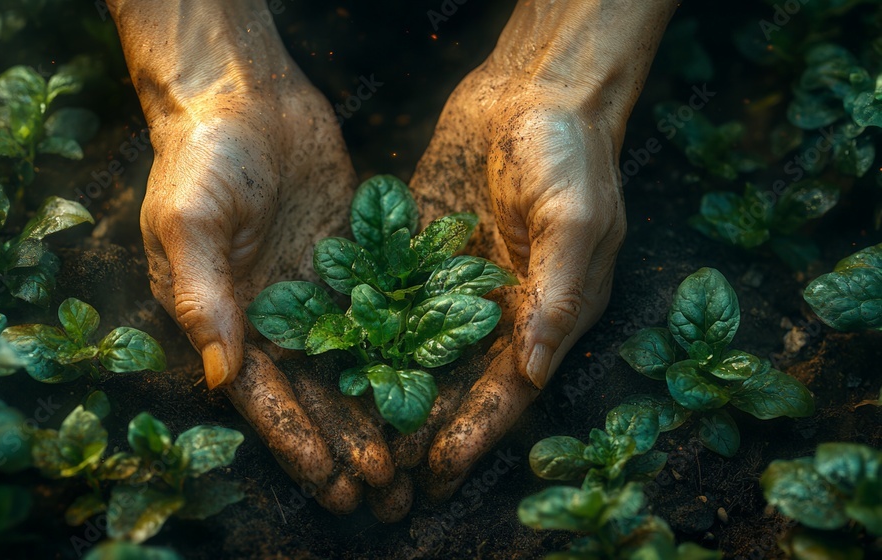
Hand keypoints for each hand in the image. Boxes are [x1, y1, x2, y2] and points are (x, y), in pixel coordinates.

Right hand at [109, 0, 395, 512]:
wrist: (243, 93)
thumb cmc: (201, 156)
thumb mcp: (187, 224)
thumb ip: (199, 297)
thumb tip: (222, 376)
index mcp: (223, 318)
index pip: (264, 396)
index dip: (298, 442)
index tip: (332, 483)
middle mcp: (270, 314)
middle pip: (312, 394)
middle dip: (345, 445)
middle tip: (383, 493)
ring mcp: (312, 290)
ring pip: (350, 365)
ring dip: (375, 413)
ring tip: (409, 461)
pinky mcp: (349, 260)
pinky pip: (378, 313)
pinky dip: (400, 350)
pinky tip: (430, 383)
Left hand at [394, 0, 677, 499]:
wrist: (535, 86)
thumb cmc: (569, 150)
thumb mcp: (573, 219)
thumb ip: (555, 292)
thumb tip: (535, 370)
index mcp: (544, 310)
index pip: (506, 387)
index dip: (474, 431)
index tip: (439, 470)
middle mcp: (499, 305)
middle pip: (457, 380)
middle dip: (424, 429)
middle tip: (384, 477)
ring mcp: (458, 279)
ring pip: (419, 348)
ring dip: (391, 392)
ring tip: (353, 436)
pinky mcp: (425, 248)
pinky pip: (394, 297)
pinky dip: (370, 330)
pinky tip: (337, 359)